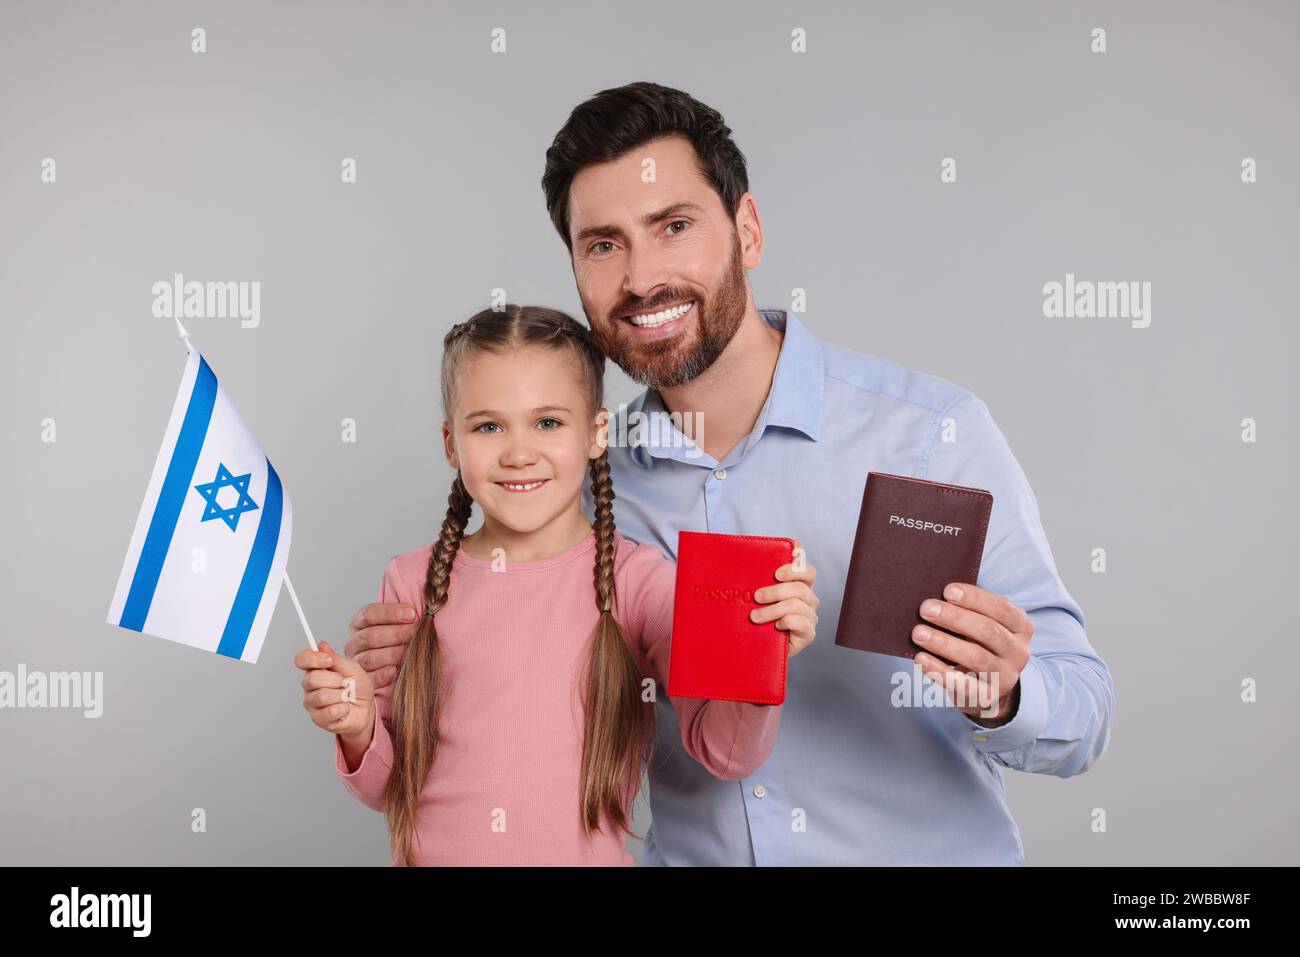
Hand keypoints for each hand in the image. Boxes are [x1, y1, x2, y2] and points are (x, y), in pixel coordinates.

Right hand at [295, 641, 375, 740]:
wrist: (366, 709)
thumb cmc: (358, 688)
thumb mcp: (353, 669)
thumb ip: (337, 659)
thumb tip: (322, 646)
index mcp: (316, 669)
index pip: (301, 659)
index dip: (313, 659)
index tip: (329, 661)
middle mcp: (309, 685)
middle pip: (313, 678)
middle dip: (336, 680)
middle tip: (345, 684)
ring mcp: (312, 703)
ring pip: (321, 696)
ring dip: (341, 696)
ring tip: (346, 697)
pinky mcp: (318, 718)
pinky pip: (330, 712)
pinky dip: (343, 709)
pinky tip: (344, 709)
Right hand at [344, 601, 417, 690]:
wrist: (392, 665)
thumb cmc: (396, 640)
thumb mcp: (395, 624)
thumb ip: (403, 616)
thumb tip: (417, 611)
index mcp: (358, 623)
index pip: (369, 614)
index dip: (391, 613)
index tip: (412, 614)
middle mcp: (353, 642)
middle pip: (370, 636)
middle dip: (397, 633)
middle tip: (416, 632)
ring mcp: (355, 662)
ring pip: (370, 658)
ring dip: (393, 654)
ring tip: (411, 651)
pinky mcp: (361, 680)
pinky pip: (369, 678)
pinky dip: (383, 675)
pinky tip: (396, 670)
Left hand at [751, 540, 818, 657]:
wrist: (756, 647)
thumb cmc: (756, 617)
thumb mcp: (755, 596)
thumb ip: (756, 578)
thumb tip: (739, 556)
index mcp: (799, 585)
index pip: (807, 571)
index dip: (796, 568)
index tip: (776, 572)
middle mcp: (808, 599)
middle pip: (800, 587)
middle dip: (775, 591)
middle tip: (756, 597)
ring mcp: (810, 616)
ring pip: (796, 605)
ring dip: (773, 610)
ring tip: (755, 616)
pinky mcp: (808, 633)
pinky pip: (801, 622)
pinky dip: (785, 622)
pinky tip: (775, 627)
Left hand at [911, 583, 1033, 726]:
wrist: (989, 690)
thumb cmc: (979, 646)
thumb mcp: (983, 626)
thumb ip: (968, 611)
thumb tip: (935, 598)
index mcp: (1020, 627)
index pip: (1001, 607)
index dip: (974, 598)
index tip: (947, 591)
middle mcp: (1018, 652)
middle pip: (988, 630)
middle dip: (955, 618)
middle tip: (926, 609)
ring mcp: (1006, 676)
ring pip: (976, 657)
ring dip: (944, 642)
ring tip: (918, 633)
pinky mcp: (988, 697)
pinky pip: (962, 684)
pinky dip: (939, 670)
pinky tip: (921, 658)